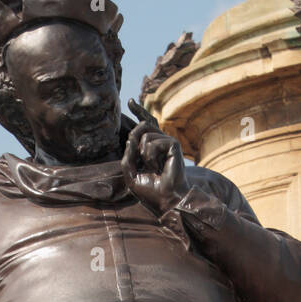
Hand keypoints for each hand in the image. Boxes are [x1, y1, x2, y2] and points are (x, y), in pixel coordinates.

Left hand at [121, 98, 187, 215]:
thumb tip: (131, 137)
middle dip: (135, 138)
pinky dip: (151, 156)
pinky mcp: (173, 144)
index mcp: (151, 148)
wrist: (165, 200)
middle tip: (141, 158)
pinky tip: (158, 167)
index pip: (145, 125)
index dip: (138, 111)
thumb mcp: (131, 173)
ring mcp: (167, 142)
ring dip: (143, 153)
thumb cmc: (150, 191)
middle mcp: (160, 143)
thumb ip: (128, 155)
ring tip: (153, 167)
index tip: (130, 101)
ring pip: (145, 134)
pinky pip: (153, 142)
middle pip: (143, 125)